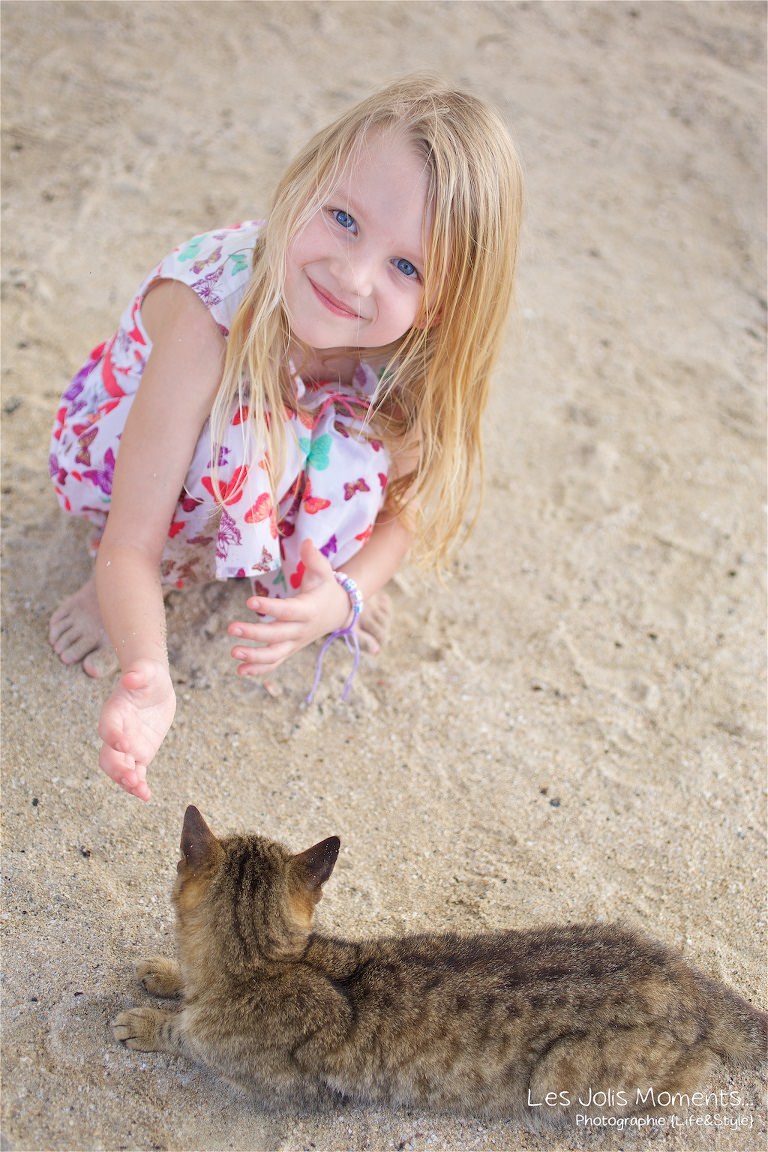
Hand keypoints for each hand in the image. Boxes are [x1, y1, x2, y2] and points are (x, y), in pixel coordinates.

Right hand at [97, 659, 176, 801]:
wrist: (153, 686)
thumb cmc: (147, 676)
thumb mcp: (146, 671)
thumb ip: (138, 674)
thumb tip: (130, 677)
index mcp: (114, 712)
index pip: (107, 727)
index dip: (112, 736)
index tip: (123, 744)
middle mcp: (116, 732)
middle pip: (108, 756)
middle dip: (117, 768)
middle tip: (131, 777)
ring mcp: (127, 746)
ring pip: (120, 769)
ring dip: (127, 781)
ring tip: (140, 790)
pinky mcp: (140, 754)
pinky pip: (137, 773)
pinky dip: (139, 785)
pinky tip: (146, 795)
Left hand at [227, 540, 349, 676]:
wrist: (339, 612)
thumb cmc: (326, 588)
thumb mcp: (324, 572)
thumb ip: (314, 558)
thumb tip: (307, 541)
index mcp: (309, 609)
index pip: (288, 610)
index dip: (270, 607)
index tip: (249, 601)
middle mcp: (302, 630)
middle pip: (277, 635)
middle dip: (254, 634)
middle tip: (230, 628)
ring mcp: (296, 643)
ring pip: (276, 654)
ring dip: (254, 657)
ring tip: (233, 651)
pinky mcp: (290, 649)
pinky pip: (275, 662)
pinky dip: (259, 669)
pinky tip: (240, 670)